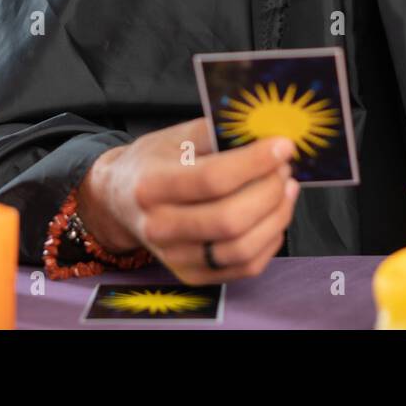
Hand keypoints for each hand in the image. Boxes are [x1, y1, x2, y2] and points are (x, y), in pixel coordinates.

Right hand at [77, 117, 300, 283]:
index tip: (283, 146)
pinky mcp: (192, 275)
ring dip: (276, 216)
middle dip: (270, 190)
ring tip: (286, 188)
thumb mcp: (175, 136)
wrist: (119, 200)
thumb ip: (218, 132)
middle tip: (284, 167)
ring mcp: (174, 257)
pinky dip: (270, 240)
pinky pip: (245, 267)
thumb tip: (266, 130)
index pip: (212, 179)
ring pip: (242, 248)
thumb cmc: (152, 162)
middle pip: (230, 219)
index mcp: (150, 185)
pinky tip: (274, 214)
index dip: (255, 162)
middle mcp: (158, 227)